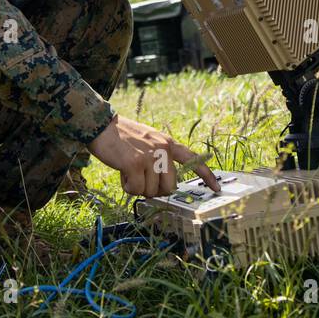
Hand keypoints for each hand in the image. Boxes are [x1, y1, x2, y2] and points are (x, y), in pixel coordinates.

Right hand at [88, 116, 219, 196]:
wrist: (101, 126)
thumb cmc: (122, 138)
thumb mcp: (148, 142)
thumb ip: (159, 159)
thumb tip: (163, 186)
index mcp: (168, 143)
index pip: (193, 159)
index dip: (206, 176)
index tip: (217, 188)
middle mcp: (163, 149)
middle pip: (169, 188)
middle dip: (154, 189)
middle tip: (140, 178)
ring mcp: (150, 156)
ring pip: (151, 191)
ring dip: (138, 187)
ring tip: (128, 171)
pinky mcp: (135, 164)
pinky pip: (136, 190)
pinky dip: (127, 187)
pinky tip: (122, 173)